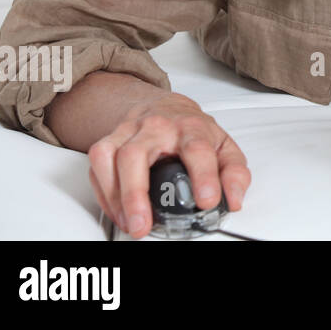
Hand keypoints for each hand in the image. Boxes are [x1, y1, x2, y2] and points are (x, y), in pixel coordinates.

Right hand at [86, 93, 249, 238]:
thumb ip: (234, 173)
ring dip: (116, 196)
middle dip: (137, 192)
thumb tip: (234, 199)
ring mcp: (128, 132)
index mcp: (190, 127)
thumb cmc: (191, 130)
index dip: (204, 175)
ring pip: (109, 158)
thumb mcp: (223, 146)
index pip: (197, 148)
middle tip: (144, 224)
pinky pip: (96, 167)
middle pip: (136, 154)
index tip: (207, 200)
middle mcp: (155, 127)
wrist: (163, 107)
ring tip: (130, 223)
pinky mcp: (107, 142)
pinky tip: (119, 212)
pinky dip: (104, 194)